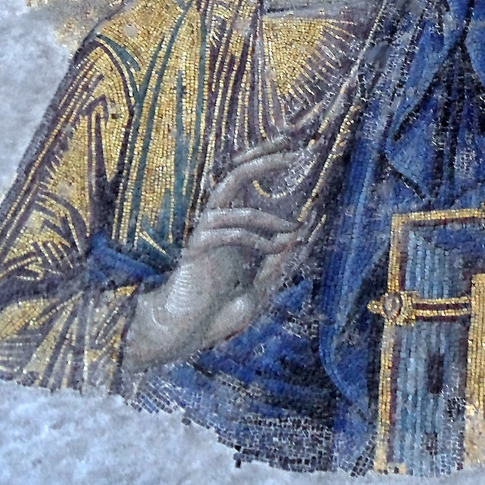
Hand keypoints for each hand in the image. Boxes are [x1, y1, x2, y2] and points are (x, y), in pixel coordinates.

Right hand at [122, 141, 307, 369]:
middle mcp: (218, 223)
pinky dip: (258, 237)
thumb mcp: (259, 287)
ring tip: (295, 228)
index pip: (246, 185)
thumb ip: (276, 264)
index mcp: (232, 228)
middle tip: (292, 152)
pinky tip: (277, 249)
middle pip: (234, 174)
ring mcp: (206, 232)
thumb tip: (299, 237)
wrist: (185, 336)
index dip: (265, 162)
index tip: (291, 148)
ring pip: (231, 197)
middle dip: (262, 159)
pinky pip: (230, 230)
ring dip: (269, 214)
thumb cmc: (218, 314)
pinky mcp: (197, 246)